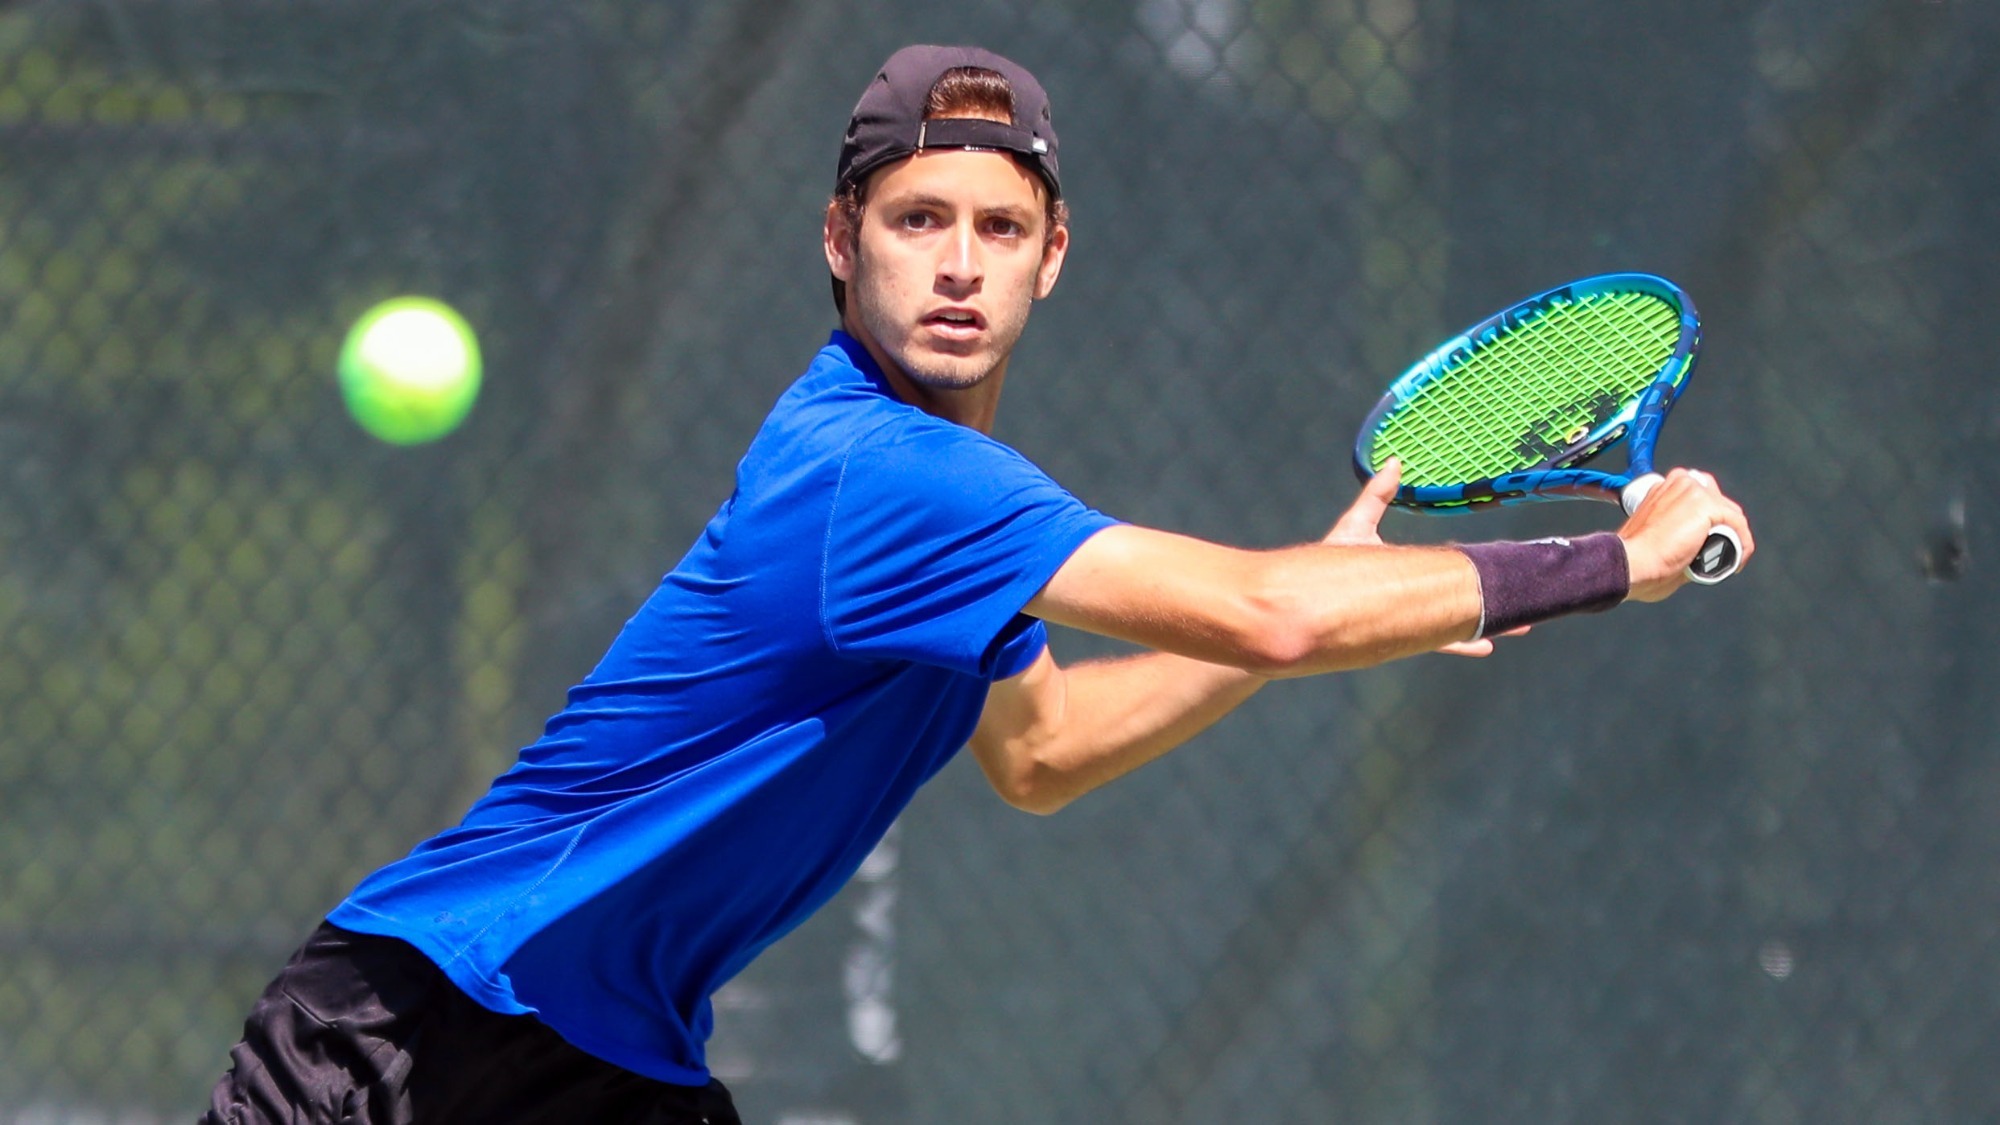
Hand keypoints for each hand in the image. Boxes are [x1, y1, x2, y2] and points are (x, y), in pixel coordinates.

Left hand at [1326, 458, 1526, 656]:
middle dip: (1490, 598)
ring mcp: (1410, 619)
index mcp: (1407, 573)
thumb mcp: (1357, 528)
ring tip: (1521, 626)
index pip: (1446, 568)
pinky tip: (1485, 646)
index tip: (1500, 561)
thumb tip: (1393, 461)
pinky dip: (1461, 643)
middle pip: (1459, 598)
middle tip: (1524, 599)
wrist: (1302, 608)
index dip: (1471, 566)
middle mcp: (1413, 599)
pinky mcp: (1401, 634)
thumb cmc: (1326, 568)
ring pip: (1457, 622)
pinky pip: (1437, 640)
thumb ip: (1375, 497)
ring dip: (1488, 623)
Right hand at [1617, 468, 1754, 601]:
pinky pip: (1738, 524)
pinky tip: (1737, 561)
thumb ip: (1674, 533)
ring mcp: (1694, 492)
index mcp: (1663, 488)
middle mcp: (1679, 483)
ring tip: (1729, 559)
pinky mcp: (1707, 506)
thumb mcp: (1653, 536)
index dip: (1709, 518)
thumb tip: (1695, 551)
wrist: (1630, 563)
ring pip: (1730, 512)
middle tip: (1721, 551)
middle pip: (1718, 500)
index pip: (1699, 494)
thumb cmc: (1634, 560)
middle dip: (1724, 525)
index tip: (1709, 540)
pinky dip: (1743, 544)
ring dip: (1734, 535)